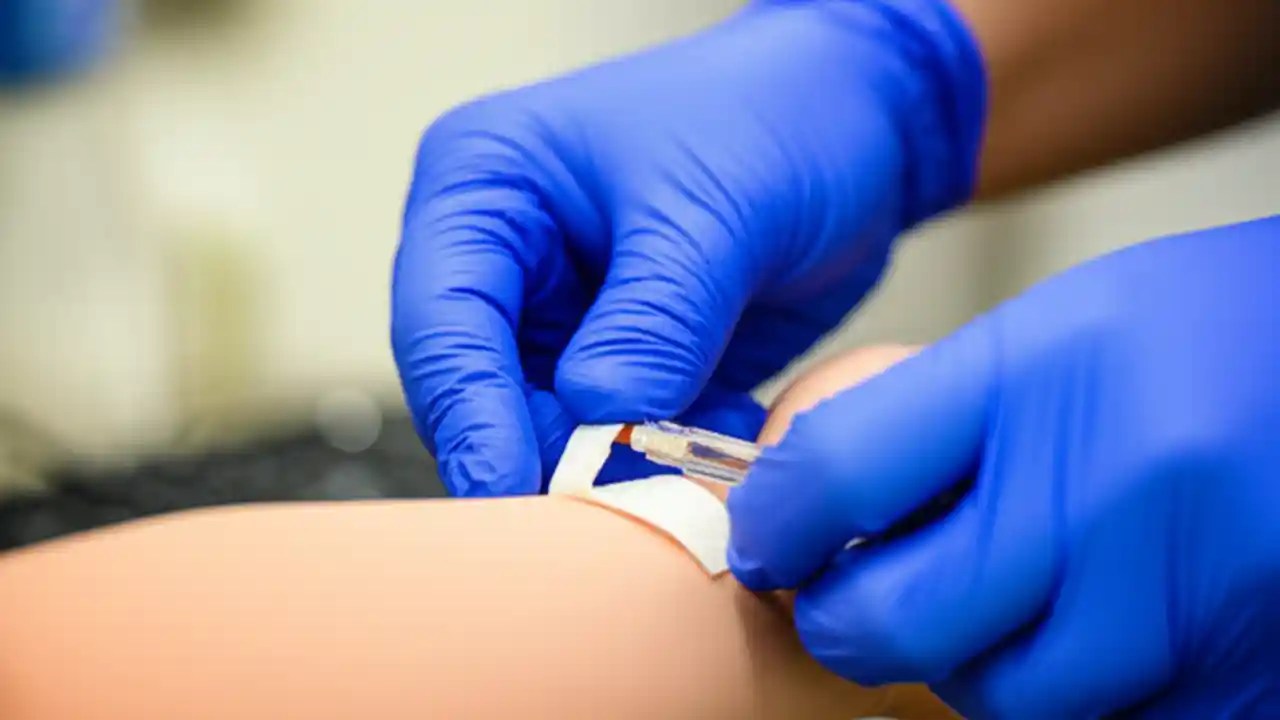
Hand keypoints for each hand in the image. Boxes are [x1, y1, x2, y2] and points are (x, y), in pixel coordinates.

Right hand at [393, 0, 985, 495]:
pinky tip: (732, 431)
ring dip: (621, 467)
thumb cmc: (775, 114)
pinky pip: (625, 441)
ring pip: (556, 431)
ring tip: (697, 463)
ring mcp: (568, 320)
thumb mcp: (715, 207)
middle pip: (486, 392)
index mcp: (486, 189)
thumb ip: (657, 314)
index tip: (508, 487)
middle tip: (612, 508)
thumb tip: (604, 414)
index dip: (469, 412)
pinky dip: (672, 458)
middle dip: (550, 455)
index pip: (444, 320)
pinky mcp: (629, 364)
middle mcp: (510, 262)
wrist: (863, 123)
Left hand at [728, 217, 1279, 717]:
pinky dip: (1065, 690)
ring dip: (959, 664)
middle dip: (844, 619)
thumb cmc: (1209, 331)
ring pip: (998, 698)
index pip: (839, 475)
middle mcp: (1111, 493)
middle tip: (843, 597)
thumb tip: (815, 504)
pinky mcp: (1239, 677)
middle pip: (896, 619)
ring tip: (982, 605)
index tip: (766, 539)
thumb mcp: (1057, 330)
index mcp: (1045, 375)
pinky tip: (1081, 627)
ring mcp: (1183, 601)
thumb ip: (937, 418)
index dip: (774, 523)